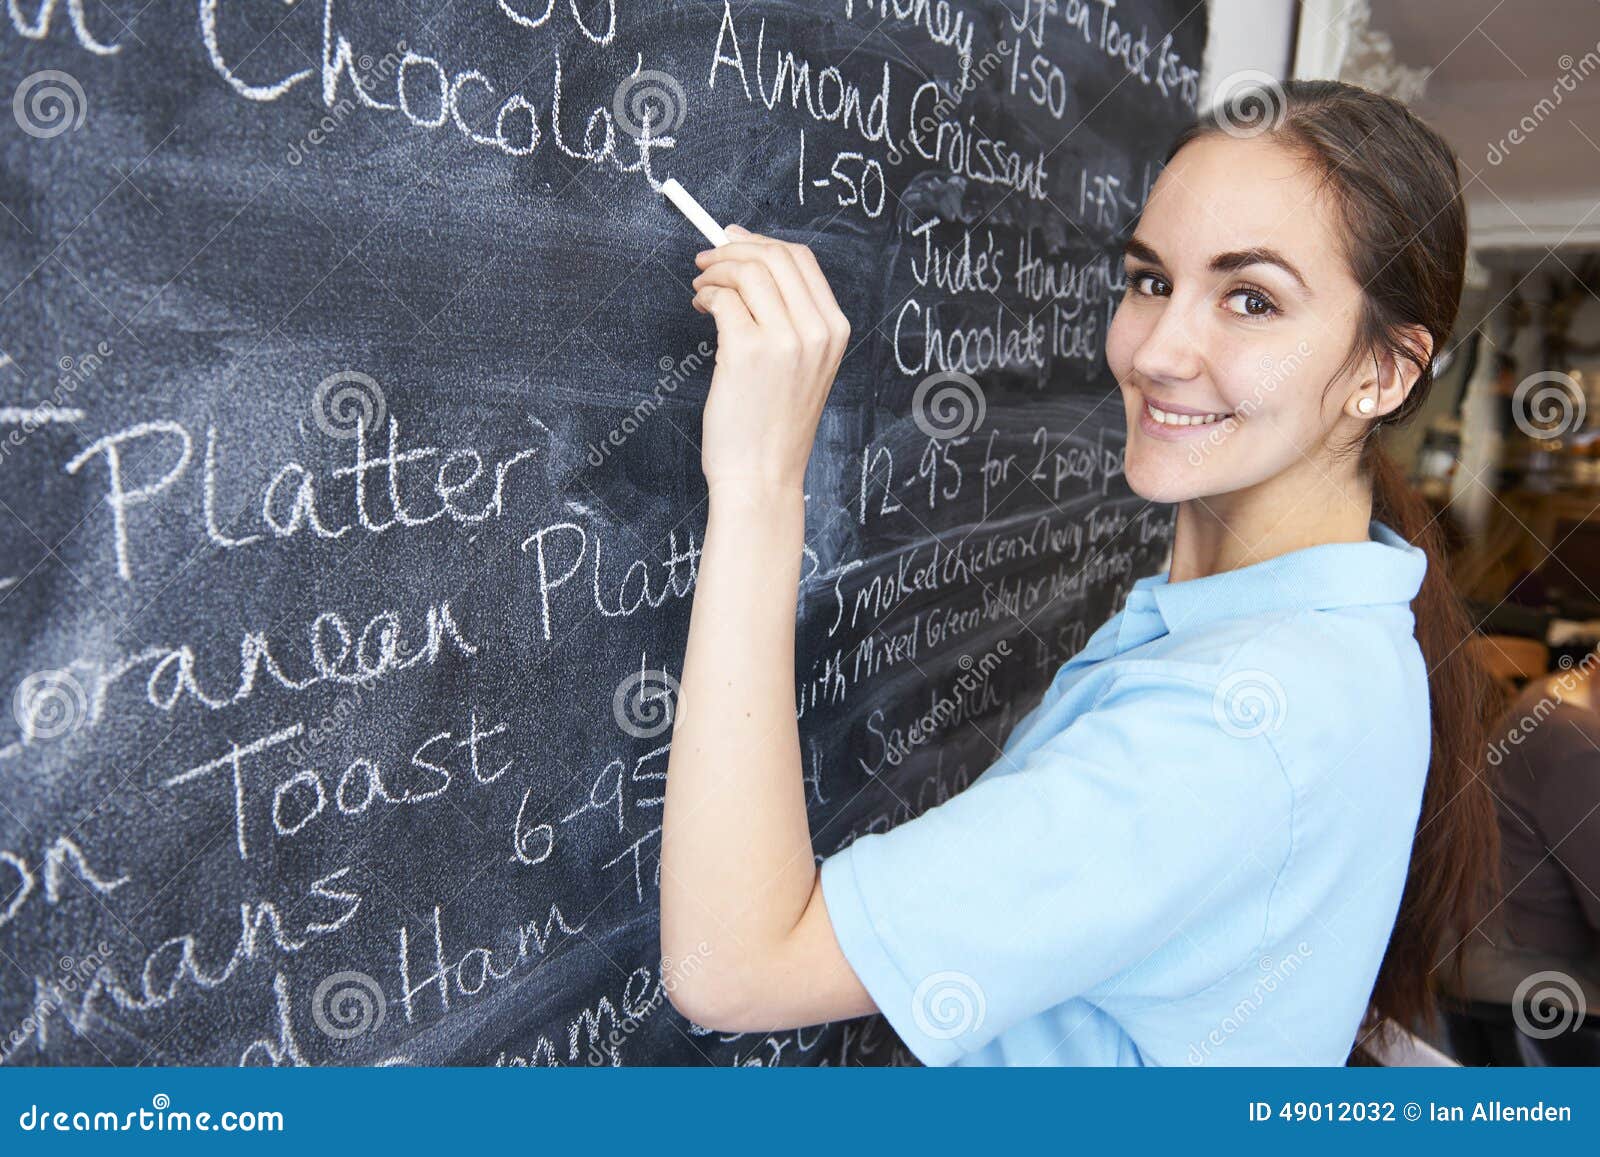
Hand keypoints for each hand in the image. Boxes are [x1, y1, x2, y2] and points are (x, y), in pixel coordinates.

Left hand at [691, 225, 850, 492]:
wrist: (763, 476)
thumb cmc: (773, 426)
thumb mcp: (803, 367)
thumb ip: (789, 320)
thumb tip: (751, 265)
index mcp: (834, 331)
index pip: (803, 260)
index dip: (763, 243)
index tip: (735, 241)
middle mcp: (816, 332)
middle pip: (775, 256)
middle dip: (734, 248)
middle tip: (707, 260)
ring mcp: (785, 341)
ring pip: (747, 271)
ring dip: (716, 269)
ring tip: (701, 287)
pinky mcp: (747, 352)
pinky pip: (723, 298)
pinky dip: (706, 294)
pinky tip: (701, 307)